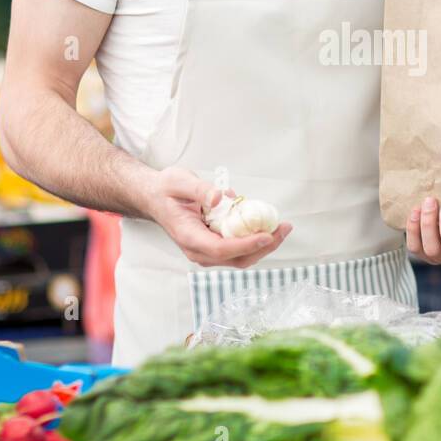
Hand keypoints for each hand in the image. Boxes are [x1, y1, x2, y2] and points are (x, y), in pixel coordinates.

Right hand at [148, 167, 291, 268]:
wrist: (156, 198)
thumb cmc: (166, 190)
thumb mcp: (179, 181)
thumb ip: (199, 189)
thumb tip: (219, 197)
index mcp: (188, 236)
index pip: (220, 249)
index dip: (245, 245)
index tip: (266, 235)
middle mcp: (198, 250)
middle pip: (236, 258)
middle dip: (263, 246)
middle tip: (283, 229)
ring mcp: (207, 251)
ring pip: (241, 257)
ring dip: (264, 245)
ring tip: (282, 227)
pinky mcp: (215, 245)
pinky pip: (239, 248)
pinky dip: (256, 237)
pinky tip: (265, 221)